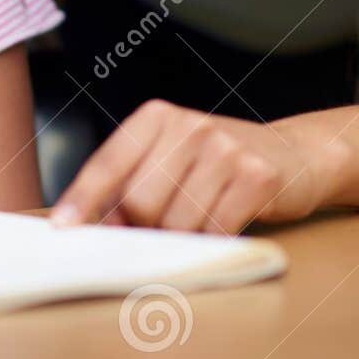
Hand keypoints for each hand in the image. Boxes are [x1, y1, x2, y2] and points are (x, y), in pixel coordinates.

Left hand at [49, 99, 349, 232]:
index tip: (63, 229)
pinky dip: (213, 241)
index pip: (108, 163)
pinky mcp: (257, 177)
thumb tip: (97, 228)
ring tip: (199, 219)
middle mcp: (189, 126)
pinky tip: (224, 226)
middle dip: (145, 226)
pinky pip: (215, 230)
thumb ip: (134, 183)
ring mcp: (225, 149)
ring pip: (176, 222)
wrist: (295, 154)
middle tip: (163, 226)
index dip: (82, 198)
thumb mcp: (172, 158)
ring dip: (182, 237)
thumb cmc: (219, 164)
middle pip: (140, 202)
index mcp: (157, 117)